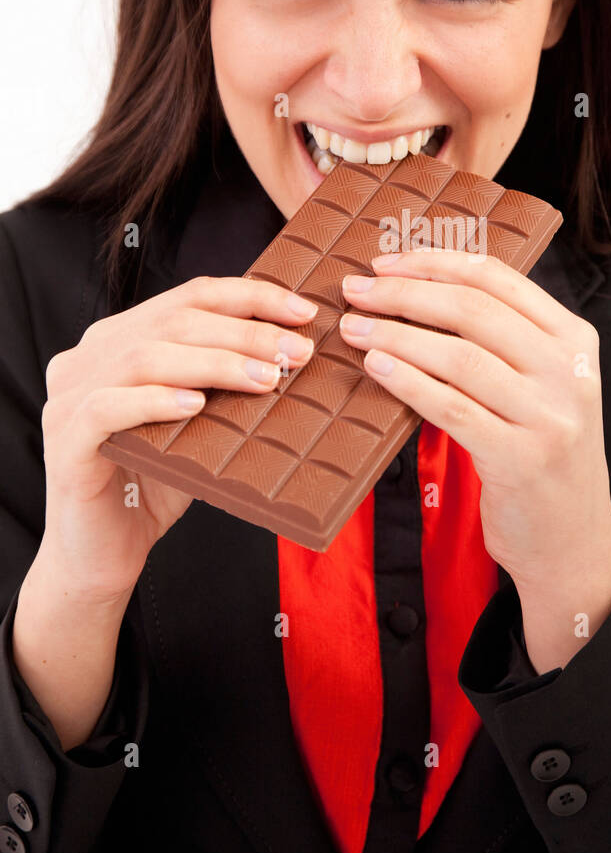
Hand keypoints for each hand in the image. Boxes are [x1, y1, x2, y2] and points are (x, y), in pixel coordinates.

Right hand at [39, 275, 317, 602]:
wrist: (102, 556)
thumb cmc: (154, 484)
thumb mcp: (197, 422)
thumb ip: (223, 383)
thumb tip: (294, 354)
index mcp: (119, 339)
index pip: (189, 297)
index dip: (249, 297)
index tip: (303, 312)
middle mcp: (89, 356)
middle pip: (173, 322)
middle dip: (244, 332)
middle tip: (298, 351)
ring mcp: (70, 396)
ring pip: (145, 357)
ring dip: (215, 363)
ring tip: (267, 378)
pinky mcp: (64, 439)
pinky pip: (108, 406)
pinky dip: (156, 400)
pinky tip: (197, 405)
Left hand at [340, 247, 610, 663]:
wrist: (571, 538)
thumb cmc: (540, 450)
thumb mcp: (542, 384)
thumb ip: (504, 339)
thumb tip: (420, 286)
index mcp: (574, 339)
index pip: (498, 278)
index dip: (435, 262)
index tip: (385, 260)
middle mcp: (569, 371)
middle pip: (473, 311)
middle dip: (404, 293)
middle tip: (355, 290)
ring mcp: (549, 416)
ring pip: (459, 356)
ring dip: (396, 335)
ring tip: (353, 328)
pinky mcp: (519, 458)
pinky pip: (451, 407)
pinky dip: (407, 380)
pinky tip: (375, 366)